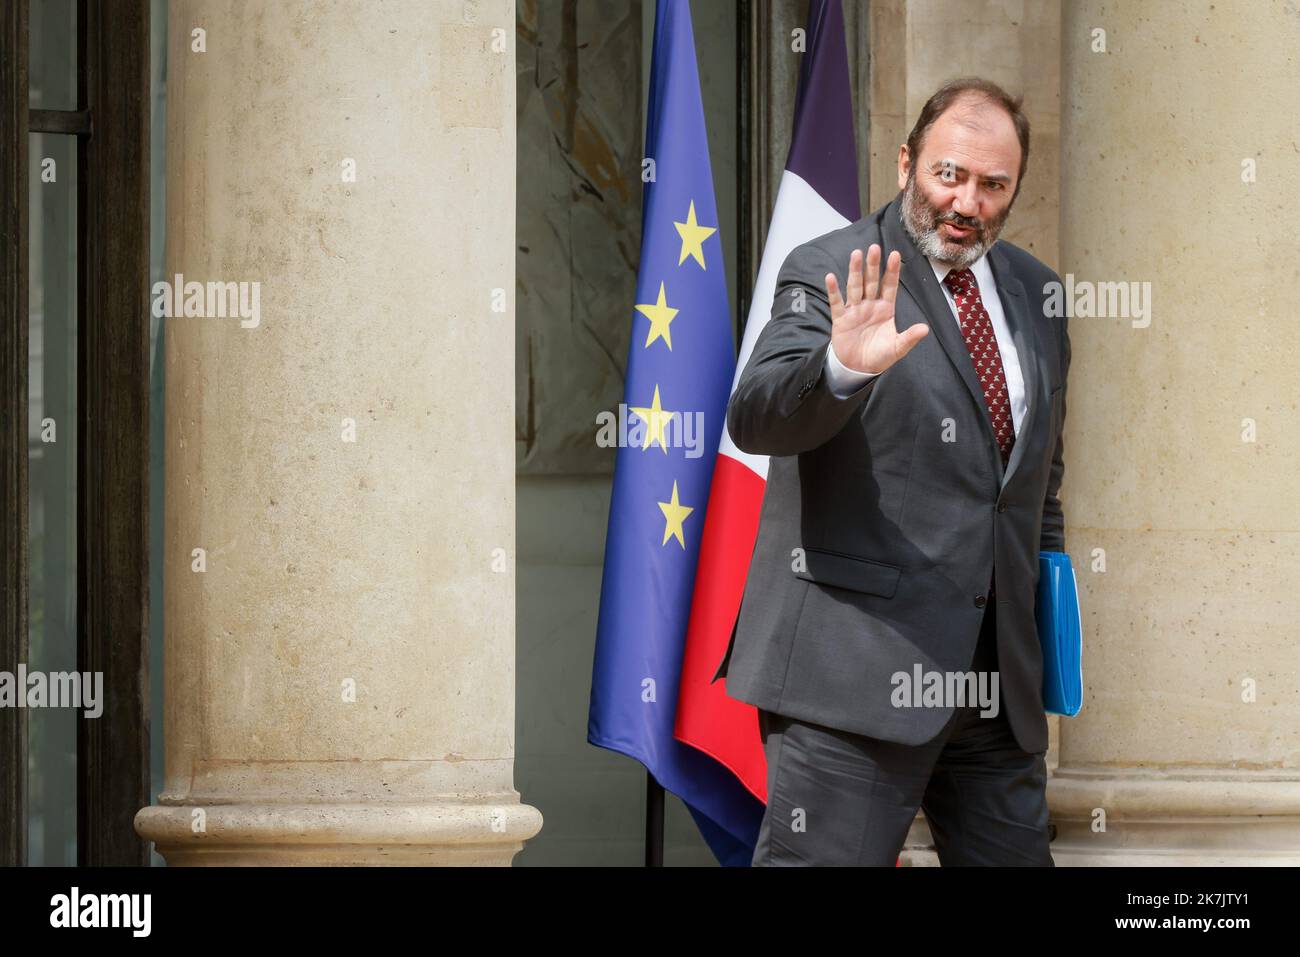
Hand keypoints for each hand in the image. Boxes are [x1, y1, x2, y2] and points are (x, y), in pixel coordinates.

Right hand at [826, 244, 928, 374]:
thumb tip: (925, 328)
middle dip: (873, 265)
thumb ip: (909, 338)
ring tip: (856, 254)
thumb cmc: (879, 356)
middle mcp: (870, 305)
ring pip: (855, 287)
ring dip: (855, 271)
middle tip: (875, 247)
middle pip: (872, 281)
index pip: (889, 286)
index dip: (892, 271)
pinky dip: (834, 291)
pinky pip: (837, 303)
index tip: (895, 255)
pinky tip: (831, 277)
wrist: (858, 369)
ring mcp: (855, 310)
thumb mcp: (897, 348)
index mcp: (885, 309)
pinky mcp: (841, 319)